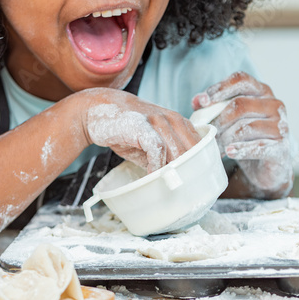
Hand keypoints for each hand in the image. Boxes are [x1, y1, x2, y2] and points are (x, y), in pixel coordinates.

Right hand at [75, 89, 200, 172]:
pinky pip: (157, 150)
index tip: (197, 182)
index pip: (200, 145)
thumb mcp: (151, 141)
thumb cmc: (126, 129)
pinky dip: (156, 165)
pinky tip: (150, 173)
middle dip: (188, 171)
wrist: (97, 111)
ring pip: (177, 152)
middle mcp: (171, 118)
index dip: (201, 163)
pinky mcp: (142, 126)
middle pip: (192, 151)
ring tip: (165, 183)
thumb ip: (166, 155)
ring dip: (172, 171)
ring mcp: (157, 120)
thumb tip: (179, 180)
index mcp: (178, 121)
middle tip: (181, 188)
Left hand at [192, 72, 293, 197]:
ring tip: (215, 146)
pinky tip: (230, 151)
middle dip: (218, 119)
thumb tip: (198, 101)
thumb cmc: (246, 137)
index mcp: (262, 91)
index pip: (241, 80)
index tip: (203, 102)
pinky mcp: (282, 148)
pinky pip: (258, 146)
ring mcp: (281, 126)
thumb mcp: (230, 119)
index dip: (220, 88)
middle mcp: (274, 105)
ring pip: (246, 127)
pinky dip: (241, 150)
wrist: (267, 166)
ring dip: (225, 137)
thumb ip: (214, 107)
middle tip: (206, 132)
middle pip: (240, 105)